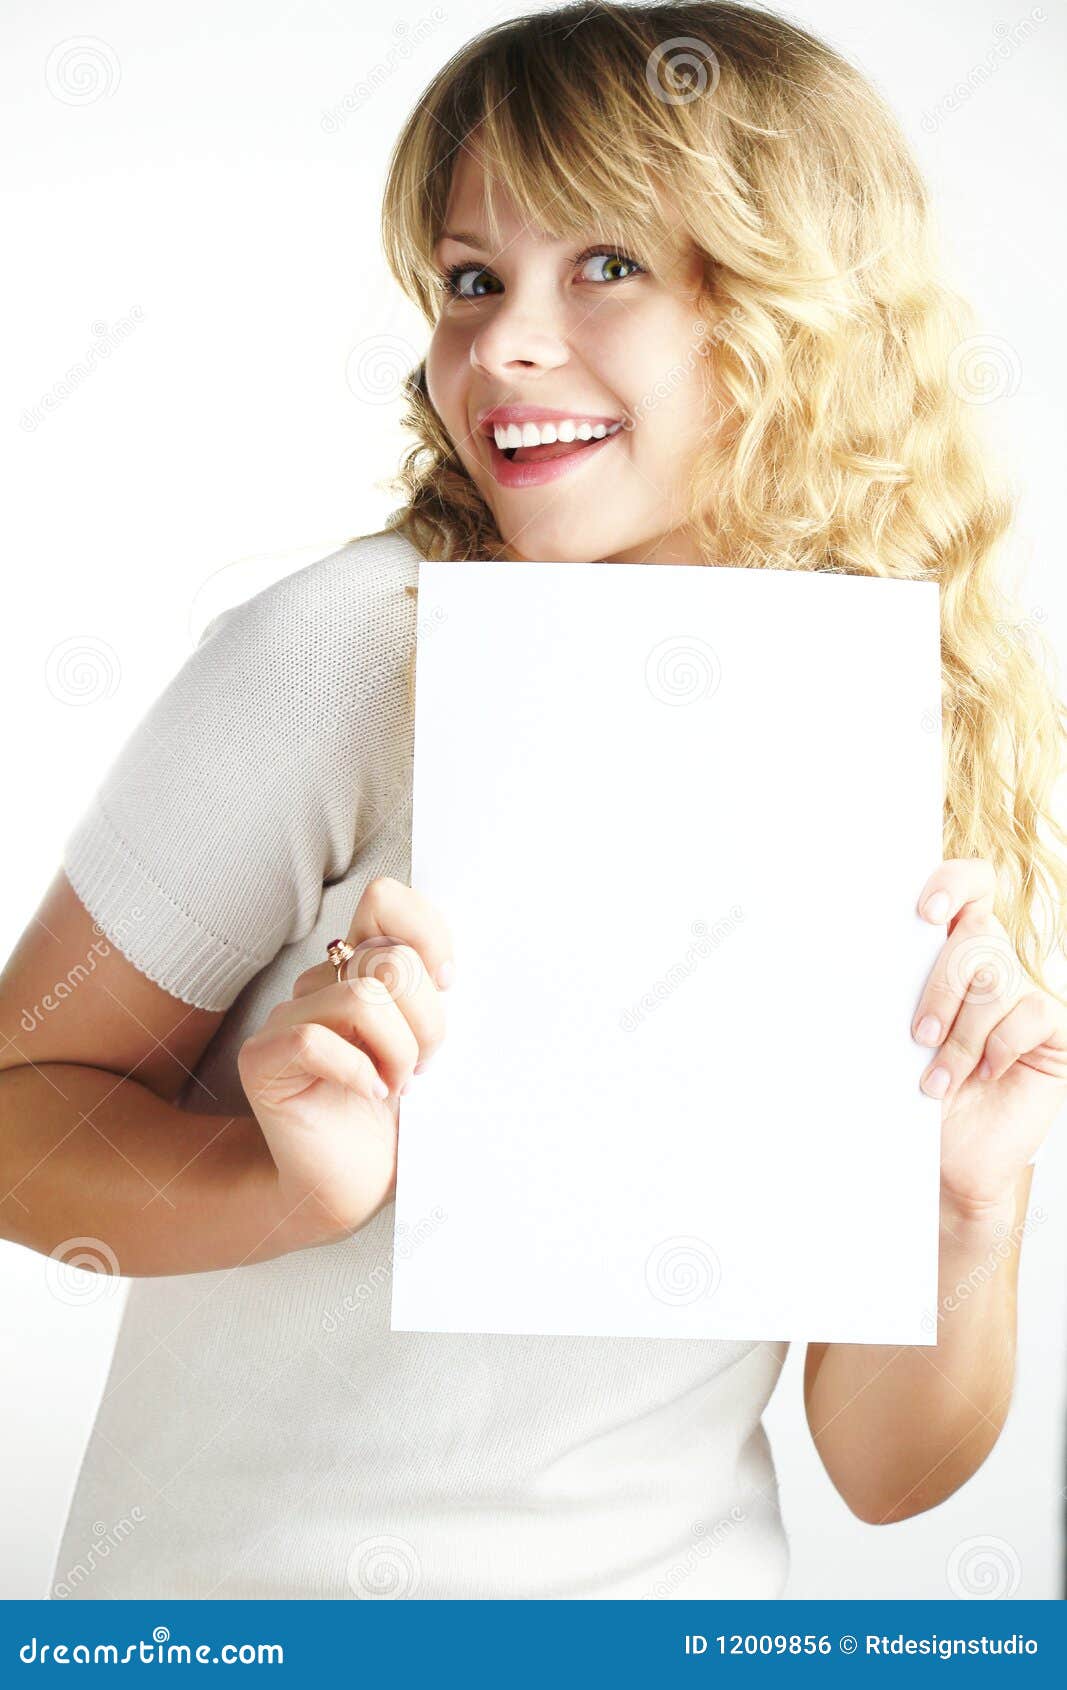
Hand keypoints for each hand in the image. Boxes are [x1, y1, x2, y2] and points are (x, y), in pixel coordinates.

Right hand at [237, 877, 453, 1243]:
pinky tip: (370, 1095)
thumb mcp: (429, 1041)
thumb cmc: (397, 1112)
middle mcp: (320, 981)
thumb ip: (430, 992)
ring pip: (362, 999)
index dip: (428, 934)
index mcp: (362, 966)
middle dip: (428, 1019)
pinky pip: (315, 1041)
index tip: (450, 983)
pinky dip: (358, 1072)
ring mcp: (286, 1017)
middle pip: (390, 959)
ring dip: (398, 1051)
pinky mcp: (263, 1058)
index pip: (384, 901)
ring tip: (399, 1084)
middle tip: (424, 1064)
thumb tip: (449, 965)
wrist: (354, 1184)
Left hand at [910, 857, 1066, 1219]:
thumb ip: (891, 987)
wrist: (947, 1158)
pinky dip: (997, 1047)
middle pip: (978, 934)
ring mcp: (1026, 993)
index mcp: (951, 948)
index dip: (953, 884)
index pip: (971, 884)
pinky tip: (984, 1073)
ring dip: (961, 1034)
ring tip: (938, 1078)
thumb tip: (847, 951)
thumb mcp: (891, 1034)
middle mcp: (994, 962)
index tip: (924, 912)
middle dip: (941, 987)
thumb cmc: (912, 1090)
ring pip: (998, 978)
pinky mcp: (1052, 1029)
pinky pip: (1028, 1014)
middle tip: (918, 1035)